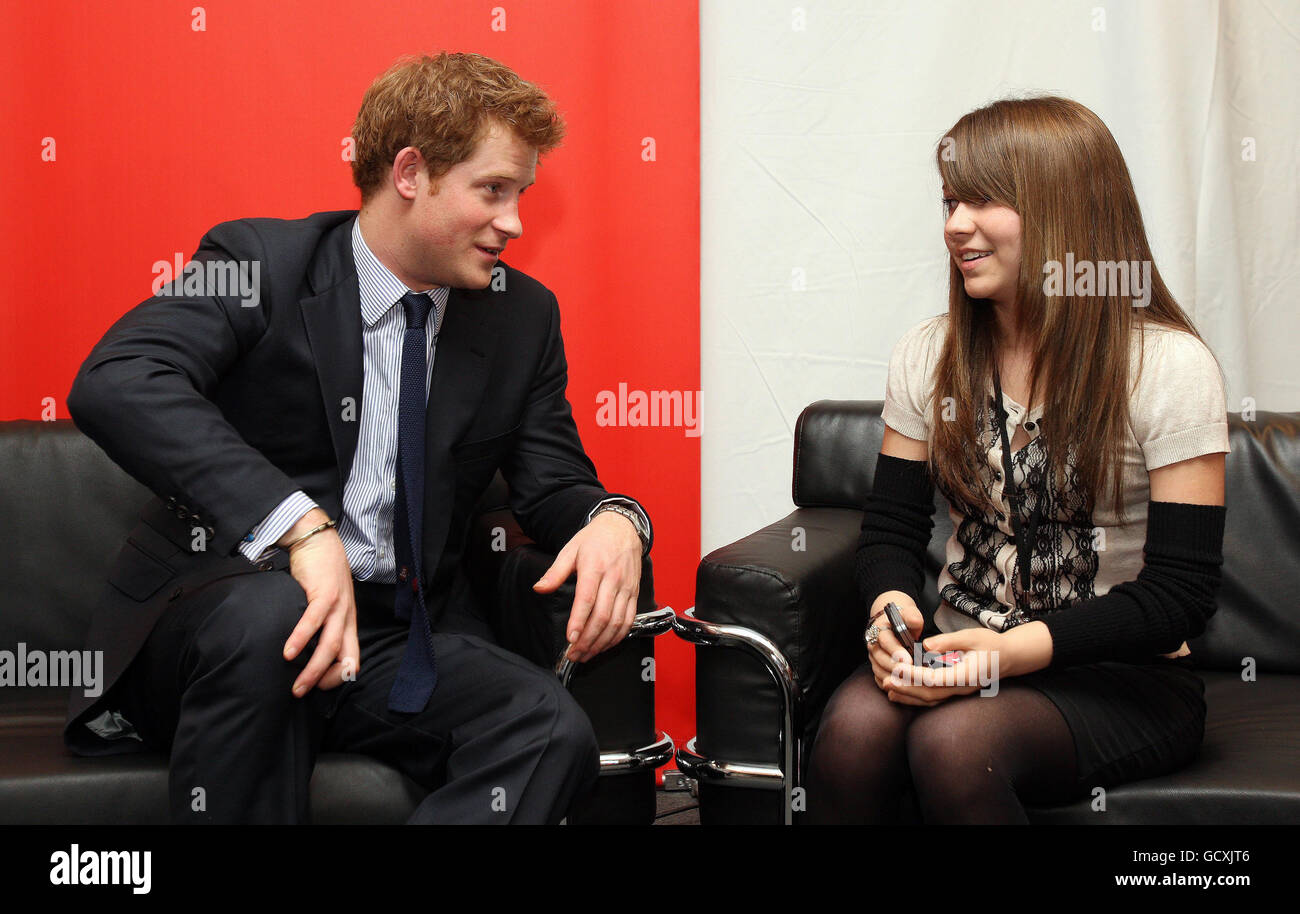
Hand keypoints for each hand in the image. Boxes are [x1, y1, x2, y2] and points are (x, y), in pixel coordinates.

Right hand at [279, 509, 359, 695]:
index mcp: (348, 620)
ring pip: (329, 643)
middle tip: (301, 693)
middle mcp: (346, 615)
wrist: (319, 540)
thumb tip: (304, 650)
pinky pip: (313, 620)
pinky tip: (288, 652)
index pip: (351, 656)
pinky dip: (301, 638)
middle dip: (321, 679)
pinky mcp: (324, 593)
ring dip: (312, 668)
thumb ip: (320, 624)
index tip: (319, 688)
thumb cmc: (320, 573)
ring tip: (297, 684)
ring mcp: (338, 605)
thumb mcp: (325, 602)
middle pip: (340, 655)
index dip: (338, 676)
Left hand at [533, 510, 641, 662]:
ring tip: (586, 654)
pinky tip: (604, 645)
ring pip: (617, 622)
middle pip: (603, 616)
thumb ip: (555, 572)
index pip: (587, 599)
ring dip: (602, 643)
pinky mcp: (635, 594)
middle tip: (574, 654)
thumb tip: (539, 588)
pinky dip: (618, 637)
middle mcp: (613, 579)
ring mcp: (626, 588)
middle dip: (588, 639)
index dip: (579, 621)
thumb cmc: (595, 539)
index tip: (571, 638)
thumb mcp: (570, 549)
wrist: (623, 527)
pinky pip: (629, 620)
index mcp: (595, 567)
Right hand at [866, 592, 924, 699]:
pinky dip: (891, 686)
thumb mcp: (909, 613)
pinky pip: (880, 680)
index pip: (885, 641)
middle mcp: (873, 645)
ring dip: (893, 679)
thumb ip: (912, 616)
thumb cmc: (903, 619)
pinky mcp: (877, 668)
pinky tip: (904, 689)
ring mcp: (874, 658)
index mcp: (880, 630)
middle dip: (895, 669)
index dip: (896, 651)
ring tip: (910, 684)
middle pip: (881, 659)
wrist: (892, 622)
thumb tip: (915, 621)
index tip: (908, 660)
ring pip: (879, 671)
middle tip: (910, 675)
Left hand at [880, 627, 1005, 706]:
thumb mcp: (972, 636)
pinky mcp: (956, 691)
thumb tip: (926, 644)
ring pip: (931, 699)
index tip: (897, 669)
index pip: (935, 678)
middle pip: (930, 693)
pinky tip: (902, 693)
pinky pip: (934, 698)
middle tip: (886, 681)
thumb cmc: (991, 644)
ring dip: (909, 696)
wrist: (1009, 658)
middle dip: (907, 688)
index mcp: (966, 674)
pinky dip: (917, 697)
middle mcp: (962, 688)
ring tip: (888, 689)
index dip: (914, 675)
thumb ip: (949, 641)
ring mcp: (960, 692)